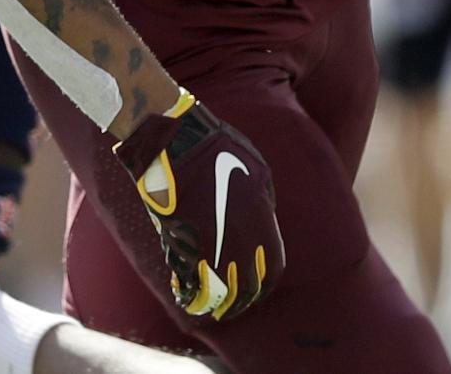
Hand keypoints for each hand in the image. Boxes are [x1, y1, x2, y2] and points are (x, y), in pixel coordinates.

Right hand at [111, 90, 283, 319]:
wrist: (178, 139)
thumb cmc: (218, 147)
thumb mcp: (257, 168)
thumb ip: (264, 199)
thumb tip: (265, 216)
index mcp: (262, 218)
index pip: (272, 266)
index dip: (265, 283)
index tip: (258, 289)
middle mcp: (240, 236)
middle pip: (248, 284)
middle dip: (242, 300)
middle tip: (234, 306)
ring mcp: (210, 240)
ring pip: (219, 289)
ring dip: (217, 304)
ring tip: (212, 310)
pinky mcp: (182, 240)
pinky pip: (190, 278)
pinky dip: (189, 292)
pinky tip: (186, 296)